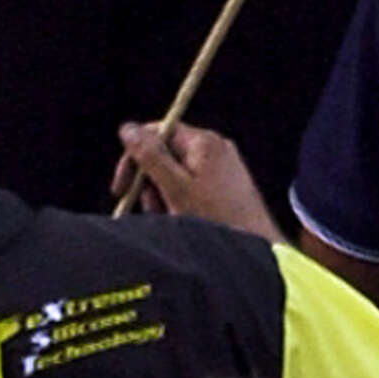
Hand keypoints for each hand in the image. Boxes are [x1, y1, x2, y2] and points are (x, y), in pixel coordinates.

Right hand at [112, 121, 278, 234]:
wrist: (257, 249)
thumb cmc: (216, 220)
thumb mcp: (175, 188)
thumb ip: (150, 156)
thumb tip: (127, 128)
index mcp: (203, 142)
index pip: (157, 132)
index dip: (135, 157)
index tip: (121, 187)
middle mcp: (215, 149)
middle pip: (166, 155)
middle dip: (150, 183)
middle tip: (150, 210)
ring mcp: (222, 168)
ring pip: (177, 175)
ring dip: (164, 197)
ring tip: (170, 220)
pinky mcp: (226, 188)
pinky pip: (193, 188)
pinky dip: (181, 204)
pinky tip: (183, 222)